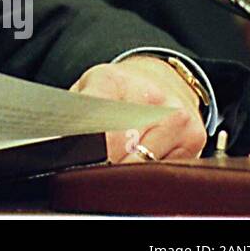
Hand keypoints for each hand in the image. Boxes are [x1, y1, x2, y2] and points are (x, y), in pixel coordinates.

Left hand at [71, 56, 206, 162]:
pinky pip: (165, 170)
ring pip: (144, 166)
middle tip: (95, 170)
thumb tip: (54, 142)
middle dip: (106, 166)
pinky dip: (150, 171)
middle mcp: (151, 98)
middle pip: (122, 152)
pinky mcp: (196, 138)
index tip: (83, 165)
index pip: (97, 128)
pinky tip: (143, 158)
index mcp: (113, 82)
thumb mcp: (88, 90)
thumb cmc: (118, 88)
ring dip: (127, 172)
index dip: (89, 153)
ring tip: (118, 162)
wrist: (161, 78)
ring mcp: (177, 118)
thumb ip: (72, 115)